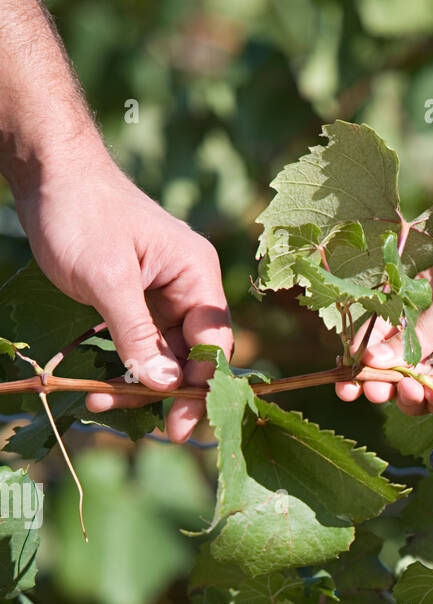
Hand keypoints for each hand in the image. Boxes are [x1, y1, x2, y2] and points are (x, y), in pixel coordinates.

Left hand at [15, 152, 232, 441]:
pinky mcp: (135, 304)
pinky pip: (138, 348)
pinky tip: (97, 388)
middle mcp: (187, 289)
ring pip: (162, 359)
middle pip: (192, 358)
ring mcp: (161, 298)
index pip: (215, 344)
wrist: (47, 171)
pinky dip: (121, 370)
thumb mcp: (107, 278)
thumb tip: (164, 385)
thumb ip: (137, 334)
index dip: (202, 387)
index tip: (181, 422)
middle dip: (169, 394)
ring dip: (137, 387)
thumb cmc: (81, 213)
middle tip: (157, 432)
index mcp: (197, 275)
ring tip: (100, 404)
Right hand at [336, 218, 432, 418]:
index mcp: (421, 298)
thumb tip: (374, 360)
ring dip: (421, 396)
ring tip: (424, 399)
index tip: (350, 383)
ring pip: (430, 384)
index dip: (364, 358)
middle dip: (391, 382)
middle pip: (402, 365)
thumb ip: (419, 330)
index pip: (382, 331)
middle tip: (384, 393)